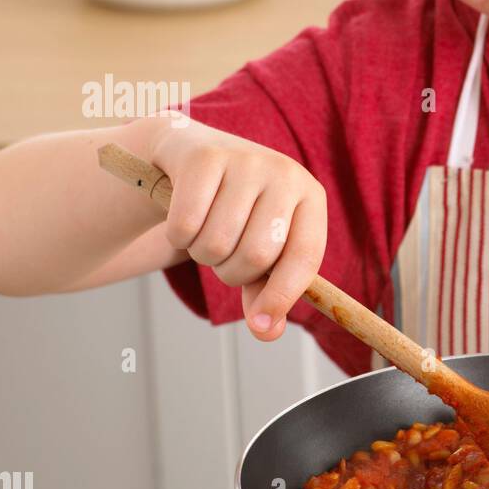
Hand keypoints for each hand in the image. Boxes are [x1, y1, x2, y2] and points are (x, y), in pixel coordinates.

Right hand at [149, 117, 326, 340]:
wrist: (190, 156)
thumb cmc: (236, 212)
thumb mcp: (260, 248)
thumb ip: (268, 293)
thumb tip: (267, 331)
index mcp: (310, 198)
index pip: (304, 257)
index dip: (282, 296)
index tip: (263, 326)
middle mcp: (284, 173)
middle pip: (257, 255)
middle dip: (232, 274)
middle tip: (225, 258)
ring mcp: (245, 160)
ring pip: (217, 244)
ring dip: (203, 257)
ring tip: (207, 235)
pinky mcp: (204, 157)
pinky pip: (184, 225)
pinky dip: (178, 237)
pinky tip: (184, 218)